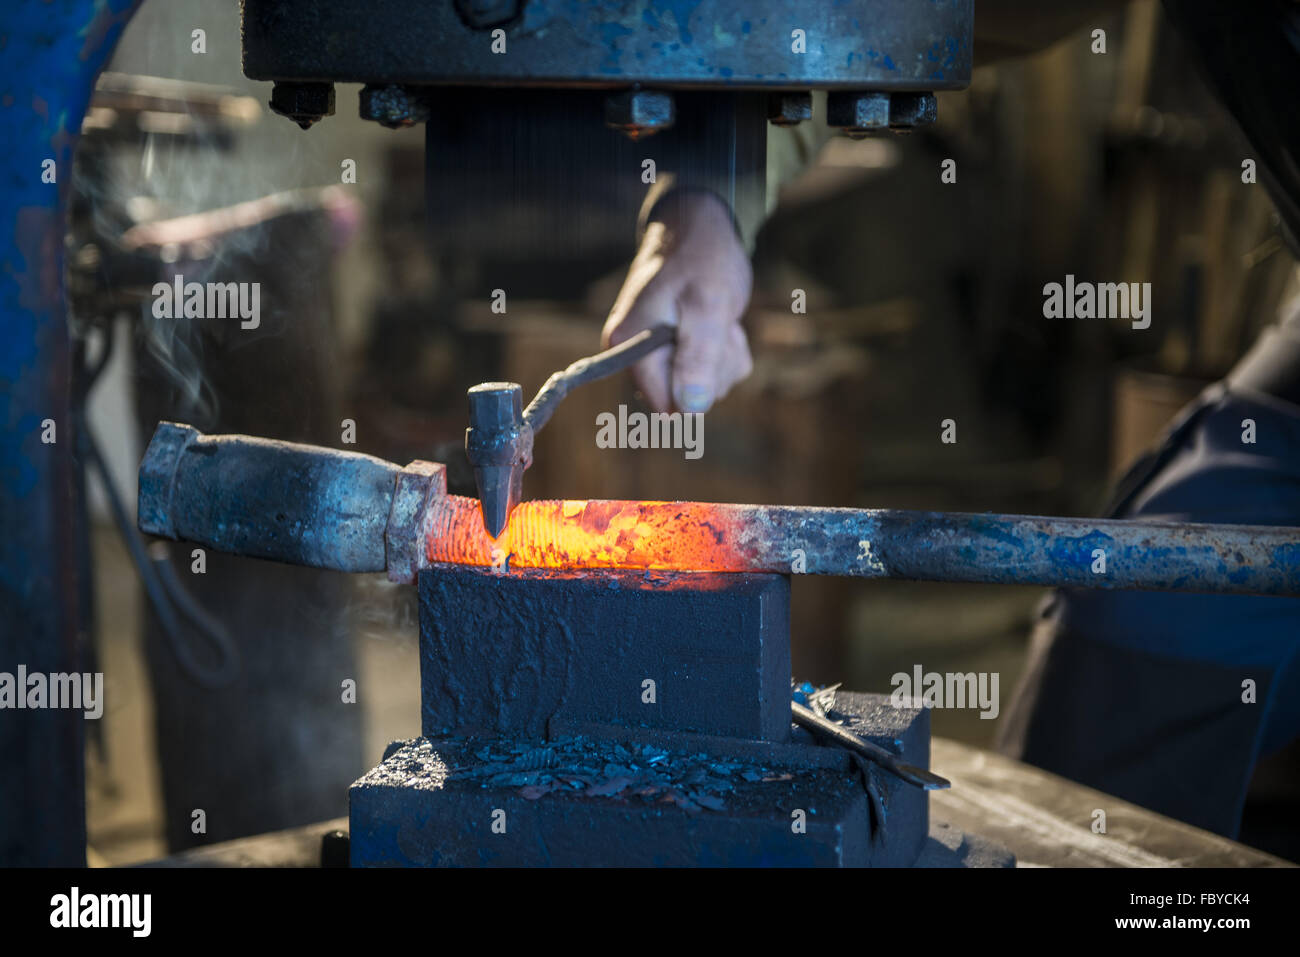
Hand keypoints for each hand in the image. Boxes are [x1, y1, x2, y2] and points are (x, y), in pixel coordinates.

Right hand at [601, 190, 752, 412]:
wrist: (701, 227)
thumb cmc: (702, 258)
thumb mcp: (708, 305)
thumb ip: (699, 357)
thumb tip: (691, 409)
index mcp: (629, 345)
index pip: (663, 403)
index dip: (695, 388)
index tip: (708, 349)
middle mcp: (635, 354)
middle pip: (684, 401)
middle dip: (714, 370)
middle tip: (717, 327)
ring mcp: (656, 354)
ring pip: (703, 390)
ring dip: (723, 360)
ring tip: (718, 320)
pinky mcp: (677, 351)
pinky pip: (711, 375)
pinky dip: (725, 354)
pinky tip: (719, 324)